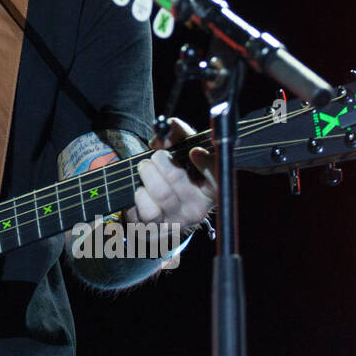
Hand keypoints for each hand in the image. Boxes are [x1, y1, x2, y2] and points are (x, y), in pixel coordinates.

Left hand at [126, 117, 216, 232]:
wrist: (156, 210)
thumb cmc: (173, 176)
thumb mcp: (179, 152)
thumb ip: (177, 135)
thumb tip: (169, 125)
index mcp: (211, 189)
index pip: (217, 177)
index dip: (206, 164)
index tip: (194, 152)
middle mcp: (198, 208)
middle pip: (176, 179)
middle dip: (160, 161)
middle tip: (155, 157)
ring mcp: (177, 222)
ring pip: (160, 194)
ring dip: (147, 175)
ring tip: (145, 170)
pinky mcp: (156, 230)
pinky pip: (143, 210)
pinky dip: (137, 194)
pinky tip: (141, 191)